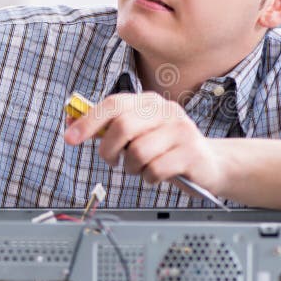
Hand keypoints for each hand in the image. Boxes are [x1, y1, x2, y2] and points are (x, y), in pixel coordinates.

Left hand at [63, 92, 221, 195]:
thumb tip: (72, 123)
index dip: (88, 121)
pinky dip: (150, 178)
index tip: (70, 138)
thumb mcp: (139, 134)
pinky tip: (157, 175)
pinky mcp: (191, 153)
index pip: (113, 104)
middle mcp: (166, 111)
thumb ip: (110, 128)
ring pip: (138, 152)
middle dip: (109, 150)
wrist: (211, 164)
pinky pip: (155, 170)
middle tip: (112, 161)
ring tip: (141, 168)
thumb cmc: (168, 149)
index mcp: (150, 102)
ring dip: (132, 168)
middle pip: (123, 126)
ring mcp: (181, 130)